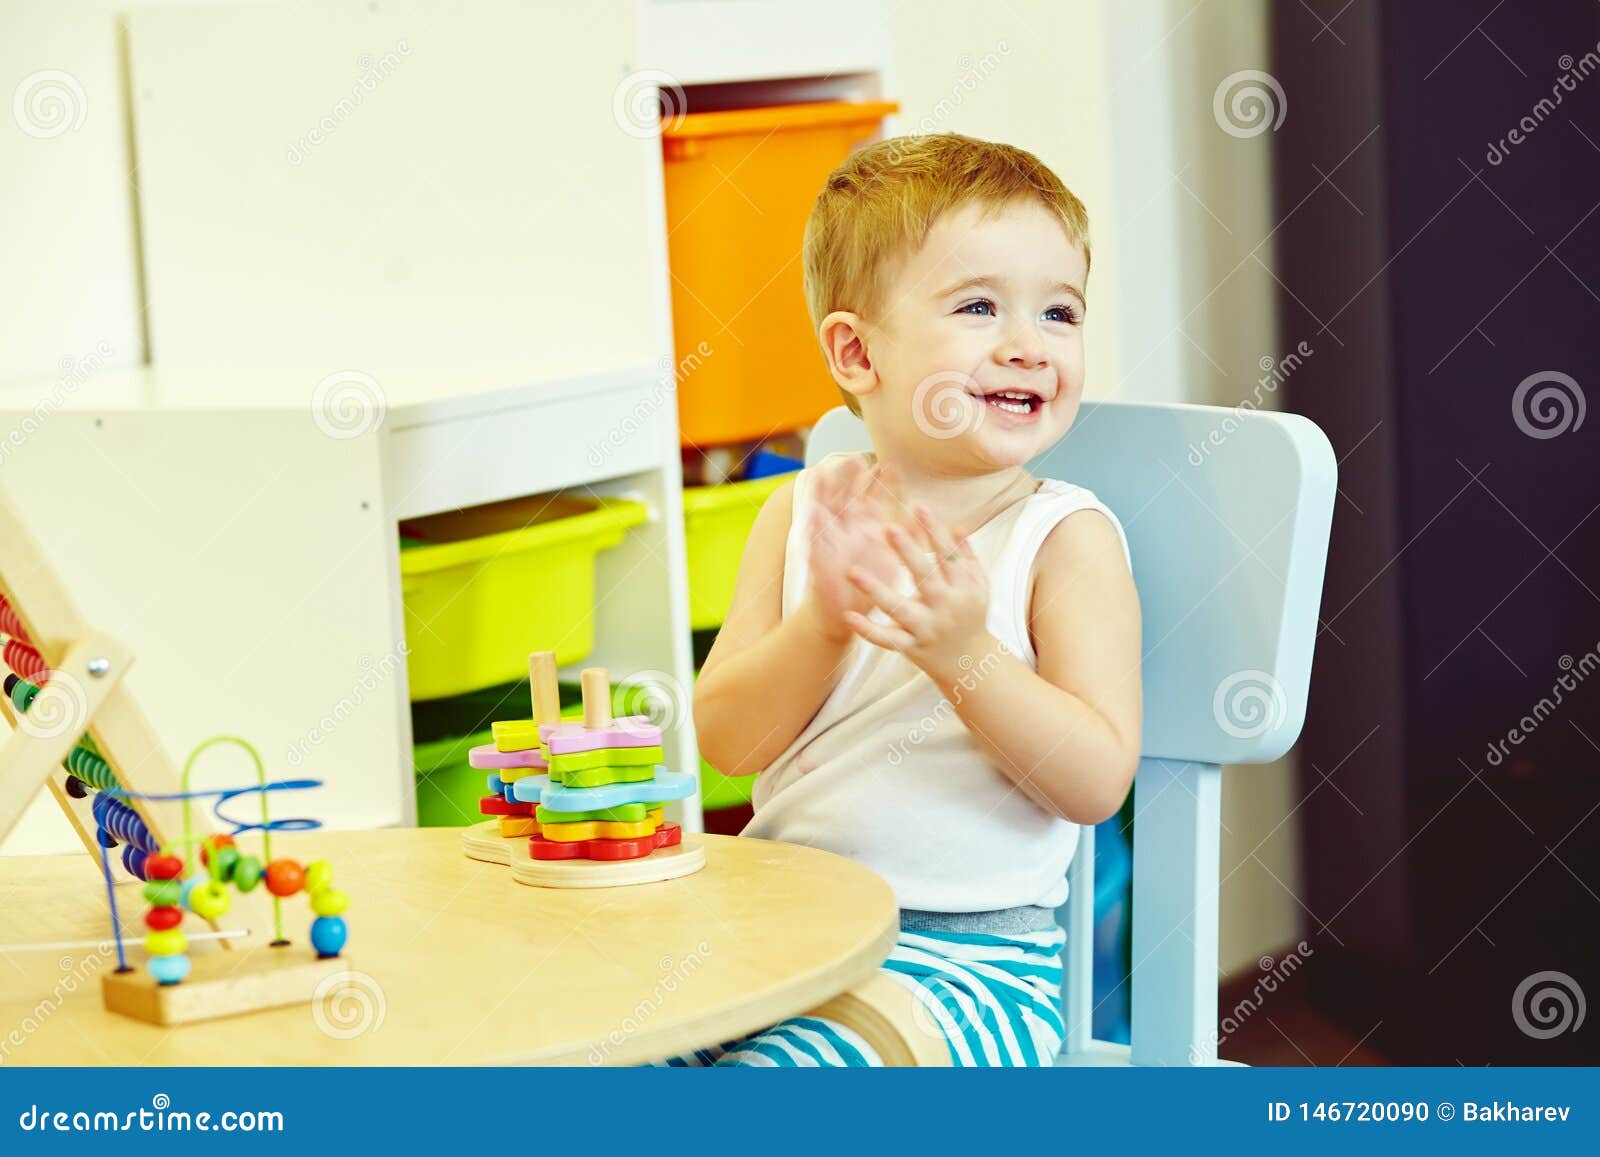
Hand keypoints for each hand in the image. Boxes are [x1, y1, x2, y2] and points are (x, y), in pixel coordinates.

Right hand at [804, 456, 903, 642]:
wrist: (847, 613)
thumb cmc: (873, 583)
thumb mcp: (892, 556)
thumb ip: (905, 536)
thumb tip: (926, 517)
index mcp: (869, 527)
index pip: (876, 499)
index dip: (882, 483)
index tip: (890, 465)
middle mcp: (850, 530)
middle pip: (848, 497)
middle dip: (851, 479)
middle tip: (855, 459)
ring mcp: (833, 542)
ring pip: (826, 512)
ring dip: (824, 495)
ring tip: (823, 475)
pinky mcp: (820, 560)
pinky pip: (816, 541)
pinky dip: (814, 527)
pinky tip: (813, 512)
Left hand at [841, 501, 996, 682]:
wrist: (971, 664)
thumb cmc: (971, 615)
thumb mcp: (979, 585)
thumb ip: (966, 555)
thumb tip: (955, 525)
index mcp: (964, 588)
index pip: (949, 555)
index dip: (935, 531)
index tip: (919, 507)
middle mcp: (946, 608)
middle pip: (926, 578)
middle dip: (908, 553)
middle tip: (889, 528)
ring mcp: (927, 629)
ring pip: (900, 609)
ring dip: (876, 591)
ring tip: (853, 572)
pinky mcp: (911, 647)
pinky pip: (887, 640)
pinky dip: (868, 630)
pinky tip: (848, 616)